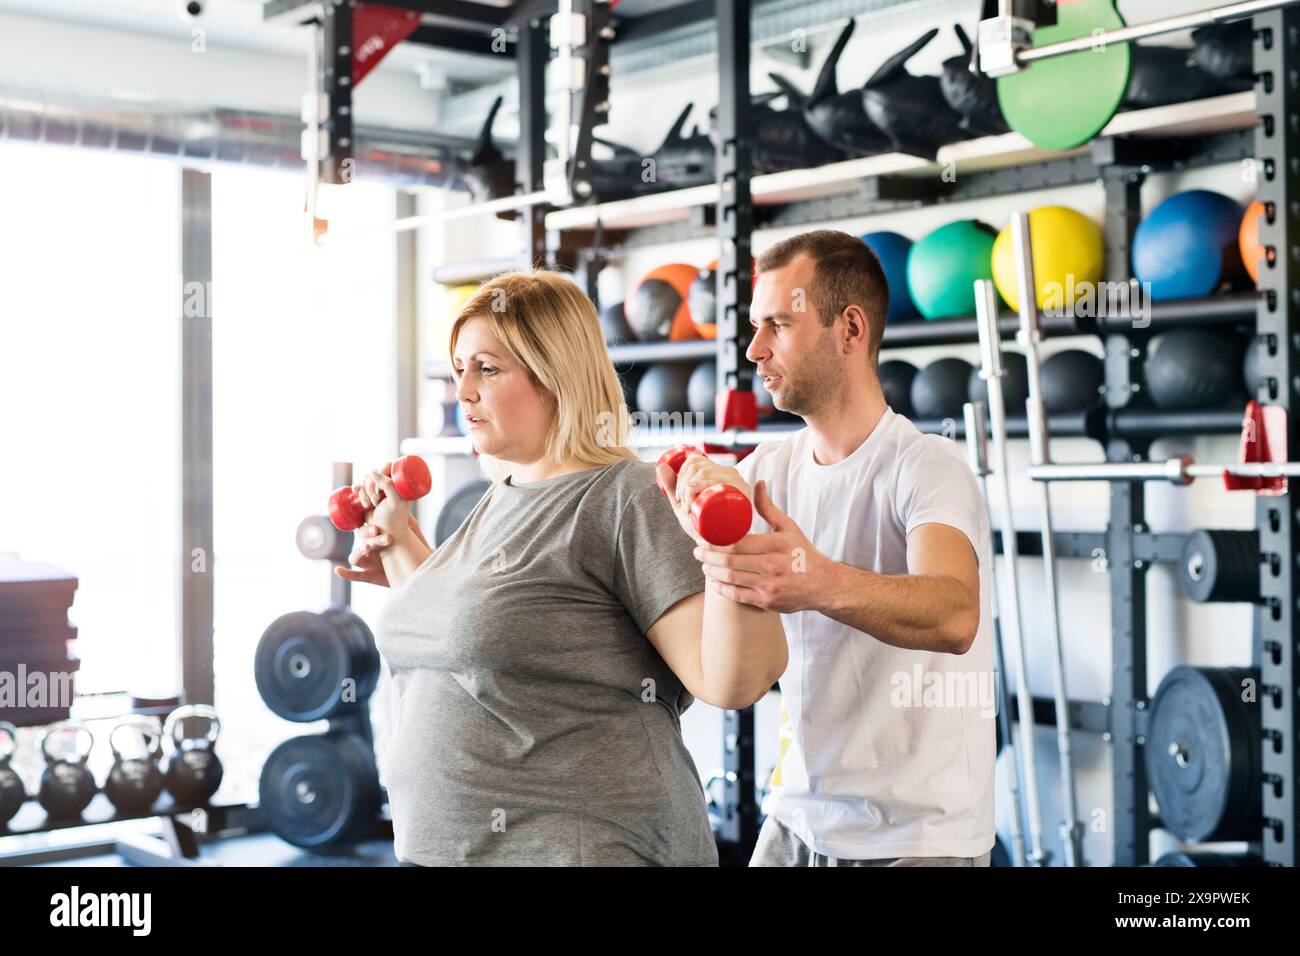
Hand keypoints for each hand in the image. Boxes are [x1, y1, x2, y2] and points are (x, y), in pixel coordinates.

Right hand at [335, 515, 428, 587]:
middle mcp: (370, 547)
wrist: (419, 570)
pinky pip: (353, 575)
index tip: (377, 528)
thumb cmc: (414, 549)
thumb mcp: (411, 532)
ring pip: (356, 556)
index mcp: (377, 535)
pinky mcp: (369, 576)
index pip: (366, 527)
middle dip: (369, 537)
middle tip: (380, 535)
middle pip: (362, 539)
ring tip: (366, 547)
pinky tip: (338, 570)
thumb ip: (405, 518)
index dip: (368, 527)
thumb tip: (401, 497)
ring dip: (359, 551)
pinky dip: (345, 573)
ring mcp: (368, 562)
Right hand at [353, 462, 411, 536]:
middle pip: (374, 472)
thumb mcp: (394, 502)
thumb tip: (373, 471)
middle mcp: (391, 482)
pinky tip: (355, 491)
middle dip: (370, 487)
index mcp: (400, 481)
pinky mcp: (370, 493)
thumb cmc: (394, 518)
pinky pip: (361, 485)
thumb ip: (388, 485)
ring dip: (364, 492)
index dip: (380, 475)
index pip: (387, 466)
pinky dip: (358, 489)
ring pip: (366, 479)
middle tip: (375, 502)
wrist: (386, 532)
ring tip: (369, 505)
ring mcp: (380, 487)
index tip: (380, 491)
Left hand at [655, 452, 752, 545]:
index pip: (696, 461)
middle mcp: (732, 474)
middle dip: (683, 485)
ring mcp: (740, 485)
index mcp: (720, 472)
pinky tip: (696, 497)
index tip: (678, 497)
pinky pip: (721, 483)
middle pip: (699, 467)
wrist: (719, 549)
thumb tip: (661, 466)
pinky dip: (702, 487)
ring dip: (690, 490)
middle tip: (683, 507)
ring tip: (690, 509)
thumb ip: (672, 487)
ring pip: (706, 473)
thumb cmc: (704, 526)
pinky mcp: (745, 497)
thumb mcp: (684, 505)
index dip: (681, 475)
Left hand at [692, 480, 829, 612]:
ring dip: (711, 572)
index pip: (737, 543)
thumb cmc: (803, 553)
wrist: (823, 584)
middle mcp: (772, 565)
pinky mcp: (767, 601)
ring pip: (730, 578)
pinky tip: (714, 582)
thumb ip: (768, 508)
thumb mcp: (789, 527)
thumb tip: (757, 482)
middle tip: (697, 551)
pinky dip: (722, 589)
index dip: (714, 541)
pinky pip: (737, 595)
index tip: (702, 537)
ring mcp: (769, 585)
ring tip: (703, 565)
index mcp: (775, 544)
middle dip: (707, 556)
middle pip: (729, 561)